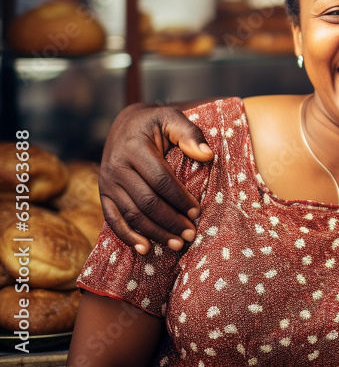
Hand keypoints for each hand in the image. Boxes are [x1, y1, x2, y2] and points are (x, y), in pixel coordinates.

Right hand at [99, 103, 212, 253]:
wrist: (125, 123)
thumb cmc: (155, 123)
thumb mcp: (173, 118)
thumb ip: (190, 133)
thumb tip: (208, 155)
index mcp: (134, 148)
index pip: (160, 180)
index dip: (179, 199)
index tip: (197, 212)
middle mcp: (116, 166)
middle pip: (146, 201)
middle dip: (170, 221)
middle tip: (191, 234)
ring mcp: (107, 182)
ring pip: (131, 214)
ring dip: (155, 232)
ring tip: (177, 244)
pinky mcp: (103, 194)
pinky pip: (113, 219)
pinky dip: (127, 236)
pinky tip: (145, 249)